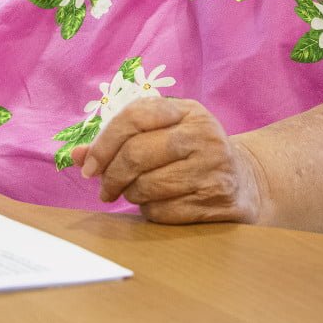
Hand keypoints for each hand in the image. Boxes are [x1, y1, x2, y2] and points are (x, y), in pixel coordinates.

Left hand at [70, 97, 267, 224]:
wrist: (246, 180)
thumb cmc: (192, 153)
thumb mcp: (162, 133)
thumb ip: (119, 140)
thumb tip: (75, 155)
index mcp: (188, 110)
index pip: (133, 117)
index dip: (103, 144)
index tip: (88, 167)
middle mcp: (204, 135)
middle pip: (136, 154)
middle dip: (111, 176)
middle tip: (104, 188)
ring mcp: (214, 169)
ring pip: (147, 186)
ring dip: (131, 195)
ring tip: (134, 193)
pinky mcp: (218, 201)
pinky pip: (164, 212)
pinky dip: (151, 212)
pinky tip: (158, 204)